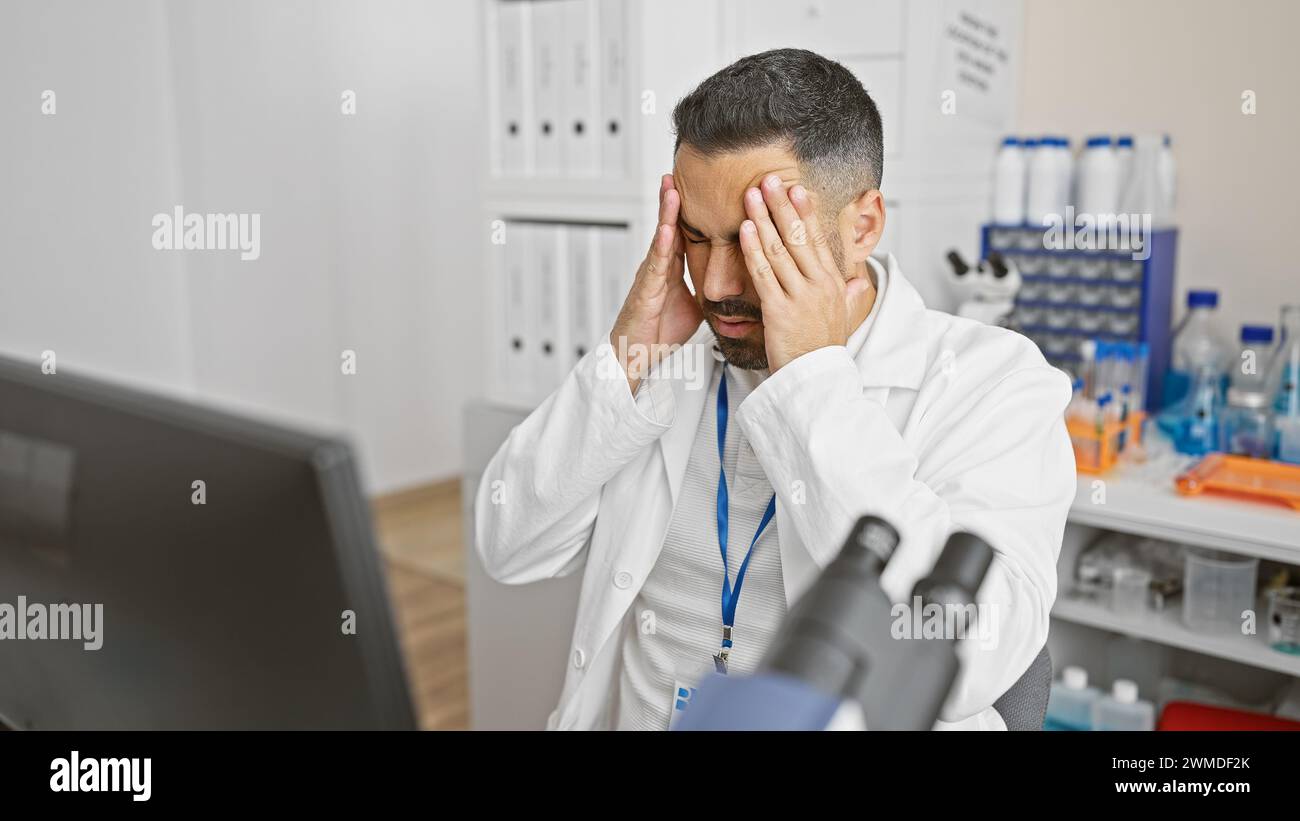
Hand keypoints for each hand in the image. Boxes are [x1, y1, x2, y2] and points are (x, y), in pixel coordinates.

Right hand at [609, 174, 703, 394]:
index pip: (683, 232)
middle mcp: (659, 267)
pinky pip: (655, 265)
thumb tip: (730, 285)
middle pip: (669, 227)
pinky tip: (667, 229)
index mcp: (671, 269)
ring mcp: (650, 277)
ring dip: (666, 214)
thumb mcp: (693, 307)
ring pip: (660, 239)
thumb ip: (707, 290)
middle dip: (673, 200)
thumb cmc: (659, 332)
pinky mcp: (645, 291)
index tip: (701, 187)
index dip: (690, 210)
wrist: (636, 356)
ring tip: (672, 189)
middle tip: (678, 172)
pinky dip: (661, 246)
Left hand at [739, 175, 871, 371]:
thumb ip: (848, 297)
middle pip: (797, 237)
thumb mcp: (843, 319)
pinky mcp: (779, 311)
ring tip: (752, 195)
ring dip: (764, 219)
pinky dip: (753, 249)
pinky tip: (745, 230)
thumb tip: (858, 283)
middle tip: (769, 180)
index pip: (816, 240)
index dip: (805, 212)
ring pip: (779, 250)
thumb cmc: (824, 351)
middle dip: (782, 206)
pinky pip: (763, 274)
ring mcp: (799, 297)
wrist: (817, 381)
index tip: (796, 189)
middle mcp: (818, 285)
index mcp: (832, 283)